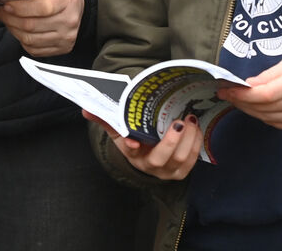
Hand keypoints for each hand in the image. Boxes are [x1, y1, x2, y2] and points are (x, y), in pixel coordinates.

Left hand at [0, 0, 83, 55]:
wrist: (78, 3)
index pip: (42, 7)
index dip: (20, 8)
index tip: (6, 5)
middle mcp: (68, 20)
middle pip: (32, 25)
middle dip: (10, 19)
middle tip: (2, 12)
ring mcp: (66, 37)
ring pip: (30, 40)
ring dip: (14, 30)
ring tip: (8, 20)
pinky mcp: (62, 48)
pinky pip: (34, 50)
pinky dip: (22, 41)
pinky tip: (20, 30)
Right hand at [84, 110, 201, 180]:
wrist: (148, 156)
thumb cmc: (134, 139)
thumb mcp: (119, 130)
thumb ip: (105, 118)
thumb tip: (86, 110)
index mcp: (132, 153)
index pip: (130, 151)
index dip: (131, 146)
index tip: (133, 141)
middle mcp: (149, 165)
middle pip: (161, 158)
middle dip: (171, 141)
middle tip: (178, 121)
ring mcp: (167, 171)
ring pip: (180, 159)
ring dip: (188, 139)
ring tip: (190, 120)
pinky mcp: (181, 171)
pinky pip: (191, 160)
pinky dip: (195, 143)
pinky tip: (195, 128)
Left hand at [217, 56, 281, 131]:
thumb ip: (268, 75)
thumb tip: (247, 84)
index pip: (266, 94)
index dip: (244, 94)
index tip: (228, 89)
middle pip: (263, 107)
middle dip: (241, 101)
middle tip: (226, 93)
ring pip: (266, 117)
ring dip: (247, 109)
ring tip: (236, 100)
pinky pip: (274, 123)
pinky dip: (260, 115)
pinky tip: (252, 107)